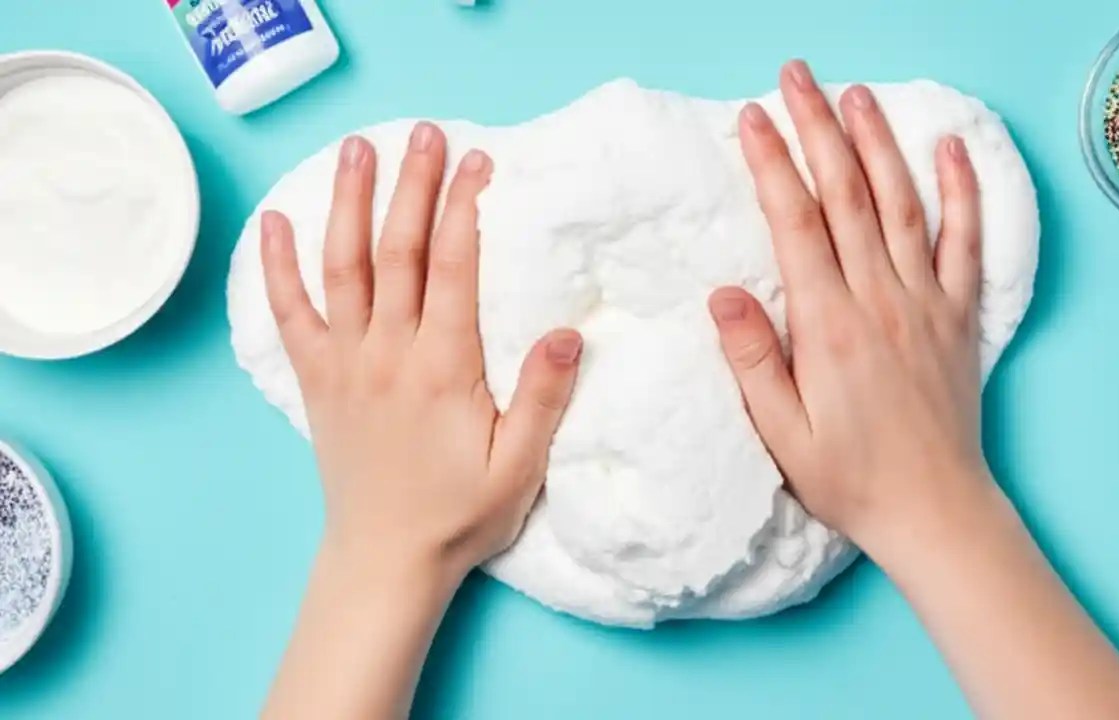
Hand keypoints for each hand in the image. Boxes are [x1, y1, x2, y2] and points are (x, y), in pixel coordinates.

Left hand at [261, 124, 582, 577]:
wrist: (386, 559)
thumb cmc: (459, 514)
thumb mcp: (519, 466)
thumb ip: (543, 398)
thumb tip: (569, 333)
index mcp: (443, 368)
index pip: (453, 268)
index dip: (464, 207)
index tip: (477, 160)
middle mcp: (388, 354)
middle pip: (397, 252)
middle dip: (412, 186)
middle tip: (424, 133)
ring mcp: (345, 363)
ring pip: (342, 268)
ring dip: (348, 204)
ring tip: (356, 149)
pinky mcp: (317, 380)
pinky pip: (289, 315)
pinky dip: (277, 267)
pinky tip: (274, 223)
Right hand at [708, 60, 988, 554]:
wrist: (935, 511)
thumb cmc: (850, 478)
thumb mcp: (782, 435)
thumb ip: (752, 362)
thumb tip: (722, 293)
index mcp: (829, 327)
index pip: (797, 225)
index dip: (773, 165)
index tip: (752, 118)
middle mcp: (881, 301)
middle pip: (848, 196)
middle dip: (817, 130)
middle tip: (796, 77)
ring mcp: (926, 303)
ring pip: (903, 204)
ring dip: (879, 143)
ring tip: (855, 94)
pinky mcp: (959, 316)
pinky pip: (965, 242)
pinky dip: (962, 191)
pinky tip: (950, 149)